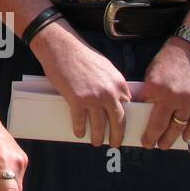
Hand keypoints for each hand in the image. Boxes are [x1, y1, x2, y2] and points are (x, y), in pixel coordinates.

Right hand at [32, 25, 132, 146]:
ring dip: (99, 136)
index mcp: (119, 83)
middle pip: (118, 120)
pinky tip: (79, 133)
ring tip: (97, 143)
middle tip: (115, 143)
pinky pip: (80, 121)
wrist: (60, 47)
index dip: (125, 118)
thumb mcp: (104, 66)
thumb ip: (111, 82)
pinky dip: (80, 129)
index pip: (128, 106)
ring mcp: (94, 98)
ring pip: (100, 125)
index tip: (122, 126)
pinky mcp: (77, 100)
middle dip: (117, 135)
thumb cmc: (80, 54)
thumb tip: (113, 97)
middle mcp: (110, 92)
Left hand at [140, 37, 189, 148]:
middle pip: (161, 125)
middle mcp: (171, 97)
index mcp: (155, 88)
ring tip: (164, 145)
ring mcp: (188, 101)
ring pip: (178, 127)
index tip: (139, 136)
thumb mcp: (151, 74)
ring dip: (171, 139)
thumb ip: (148, 93)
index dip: (141, 127)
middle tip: (150, 145)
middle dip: (154, 138)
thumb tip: (140, 110)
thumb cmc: (168, 62)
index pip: (145, 113)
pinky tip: (185, 138)